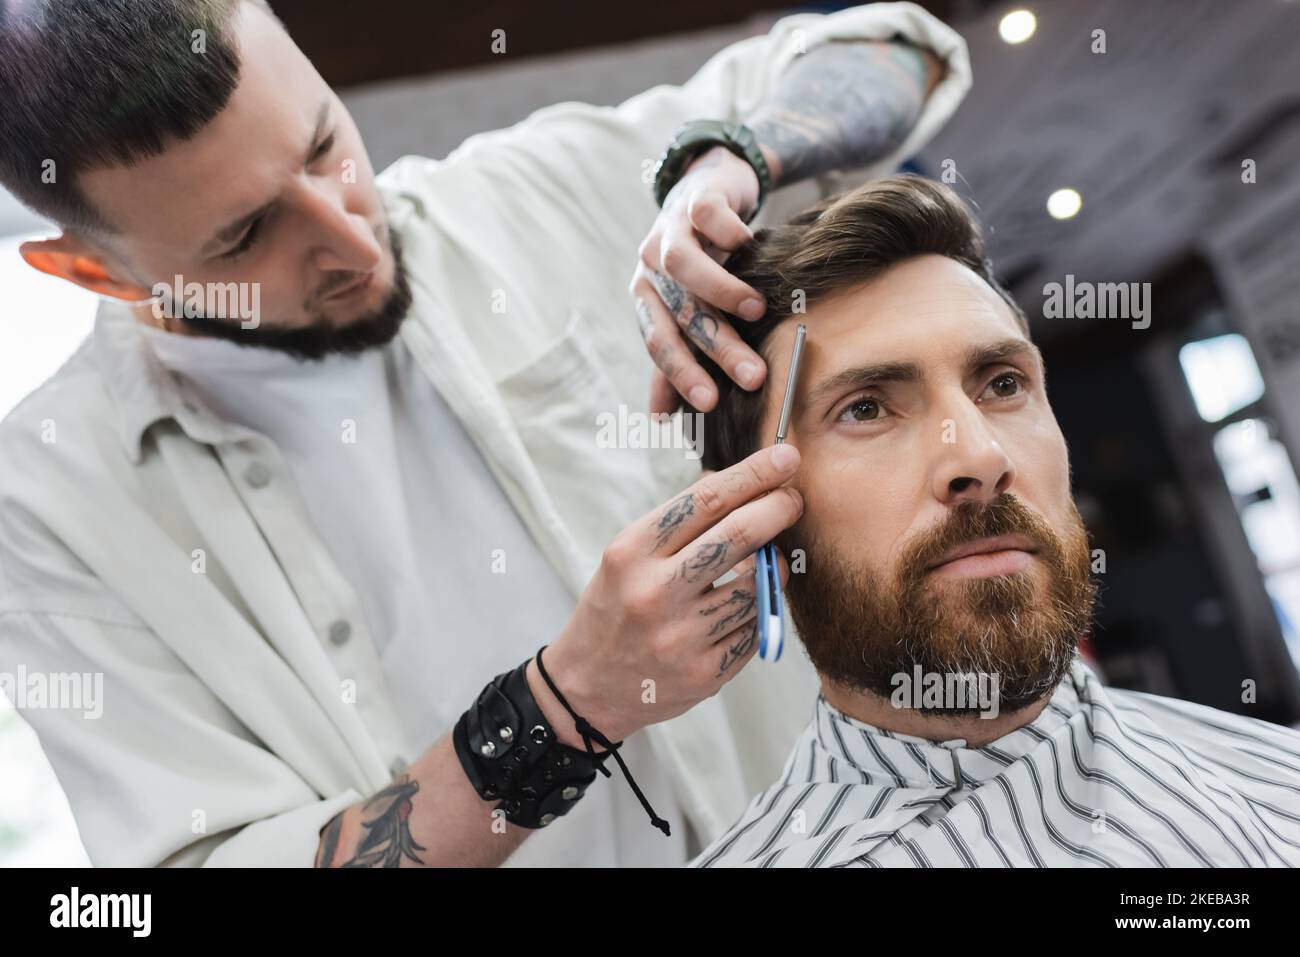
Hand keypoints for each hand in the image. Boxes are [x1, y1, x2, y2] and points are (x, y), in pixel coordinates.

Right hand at [531, 444, 802, 745]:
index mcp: (632, 553)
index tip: (785, 458)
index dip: (754, 474)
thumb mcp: (627, 557)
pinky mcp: (707, 672)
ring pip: (756, 585)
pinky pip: (755, 628)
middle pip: (739, 536)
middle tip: (794, 498)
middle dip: (778, 508)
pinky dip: (758, 610)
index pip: (706, 501)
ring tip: (765, 560)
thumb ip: (679, 525)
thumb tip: (738, 485)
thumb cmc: (613, 609)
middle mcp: (656, 592)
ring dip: (772, 566)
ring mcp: (683, 636)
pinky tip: (744, 604)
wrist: (586, 687)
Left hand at [629, 145, 771, 414]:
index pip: (659, 343)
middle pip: (679, 312)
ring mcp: (668, 231)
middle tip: (753, 376)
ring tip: (756, 311)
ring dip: (720, 292)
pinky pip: (705, 217)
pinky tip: (750, 249)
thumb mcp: (686, 309)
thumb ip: (675, 359)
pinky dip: (728, 234)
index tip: (711, 404)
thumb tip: (662, 419)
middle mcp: (651, 268)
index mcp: (648, 300)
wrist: (704, 193)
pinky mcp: (694, 201)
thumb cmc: (700, 262)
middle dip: (716, 347)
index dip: (681, 375)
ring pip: (683, 266)